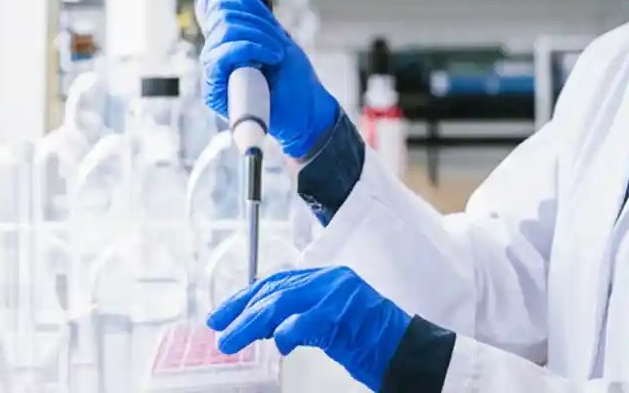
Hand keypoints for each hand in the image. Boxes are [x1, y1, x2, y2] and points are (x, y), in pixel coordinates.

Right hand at [197, 0, 338, 156]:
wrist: (306, 114)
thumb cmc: (295, 81)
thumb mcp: (278, 41)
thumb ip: (258, 21)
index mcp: (231, 44)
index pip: (219, 11)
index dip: (235, 2)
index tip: (257, 7)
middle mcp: (218, 58)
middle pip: (222, 21)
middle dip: (255, 24)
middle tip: (278, 42)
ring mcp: (215, 75)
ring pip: (222, 37)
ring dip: (257, 38)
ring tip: (278, 54)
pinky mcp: (214, 93)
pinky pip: (219, 59)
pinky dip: (248, 50)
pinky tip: (270, 57)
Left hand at [207, 266, 411, 391]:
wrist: (409, 352)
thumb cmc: (372, 343)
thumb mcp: (329, 324)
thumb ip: (300, 317)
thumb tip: (265, 325)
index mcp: (327, 277)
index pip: (276, 282)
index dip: (245, 297)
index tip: (223, 314)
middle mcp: (330, 279)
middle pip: (274, 291)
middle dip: (240, 311)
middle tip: (218, 330)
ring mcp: (338, 294)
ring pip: (281, 303)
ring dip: (251, 324)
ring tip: (231, 341)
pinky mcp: (344, 313)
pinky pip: (305, 321)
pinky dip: (288, 333)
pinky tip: (280, 344)